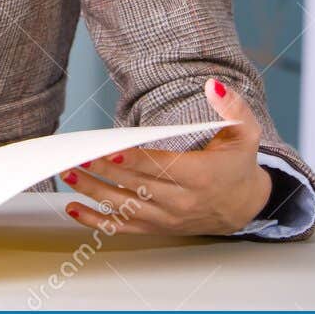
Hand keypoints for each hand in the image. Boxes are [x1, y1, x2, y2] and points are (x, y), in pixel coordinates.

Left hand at [60, 77, 273, 236]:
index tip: (110, 151)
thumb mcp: (245, 133)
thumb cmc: (239, 165)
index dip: (134, 160)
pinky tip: (73, 208)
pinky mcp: (157, 227)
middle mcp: (181, 201)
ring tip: (68, 174)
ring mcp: (167, 218)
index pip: (161, 167)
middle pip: (135, 185)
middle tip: (75, 156)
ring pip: (124, 206)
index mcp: (200, 176)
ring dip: (92, 191)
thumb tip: (214, 85)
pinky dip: (96, 220)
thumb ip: (232, 108)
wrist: (246, 207)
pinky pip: (123, 227)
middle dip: (102, 171)